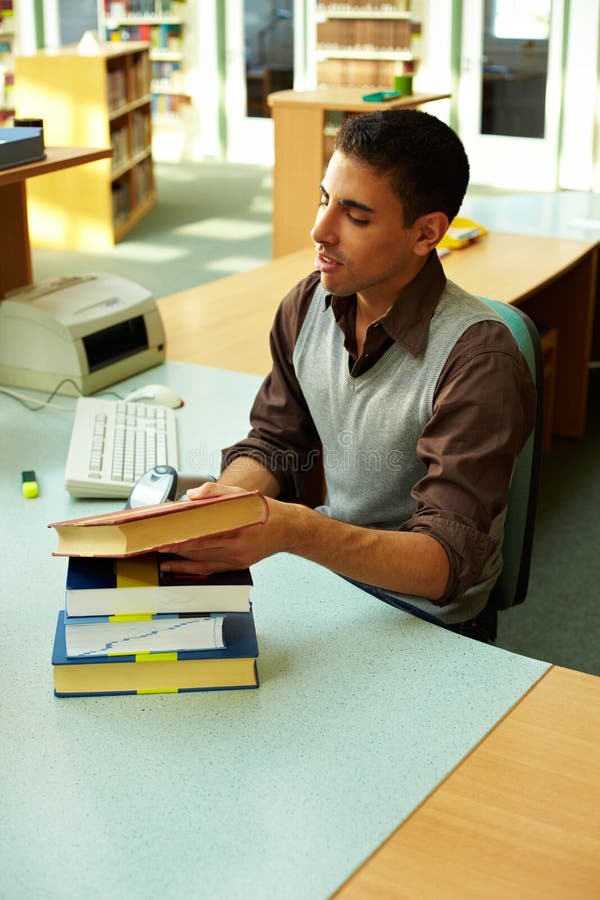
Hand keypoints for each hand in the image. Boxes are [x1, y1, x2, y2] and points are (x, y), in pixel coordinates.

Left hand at [159, 481, 295, 574]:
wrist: (288, 529)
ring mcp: (237, 558)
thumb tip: (190, 496)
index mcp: (236, 526)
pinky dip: (193, 569)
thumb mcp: (241, 495)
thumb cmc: (264, 511)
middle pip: (198, 549)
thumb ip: (214, 492)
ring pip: (202, 562)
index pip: (200, 533)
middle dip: (174, 547)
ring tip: (162, 557)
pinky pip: (211, 569)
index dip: (179, 534)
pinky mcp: (238, 566)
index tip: (163, 533)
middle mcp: (236, 546)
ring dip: (180, 560)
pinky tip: (180, 567)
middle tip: (155, 545)